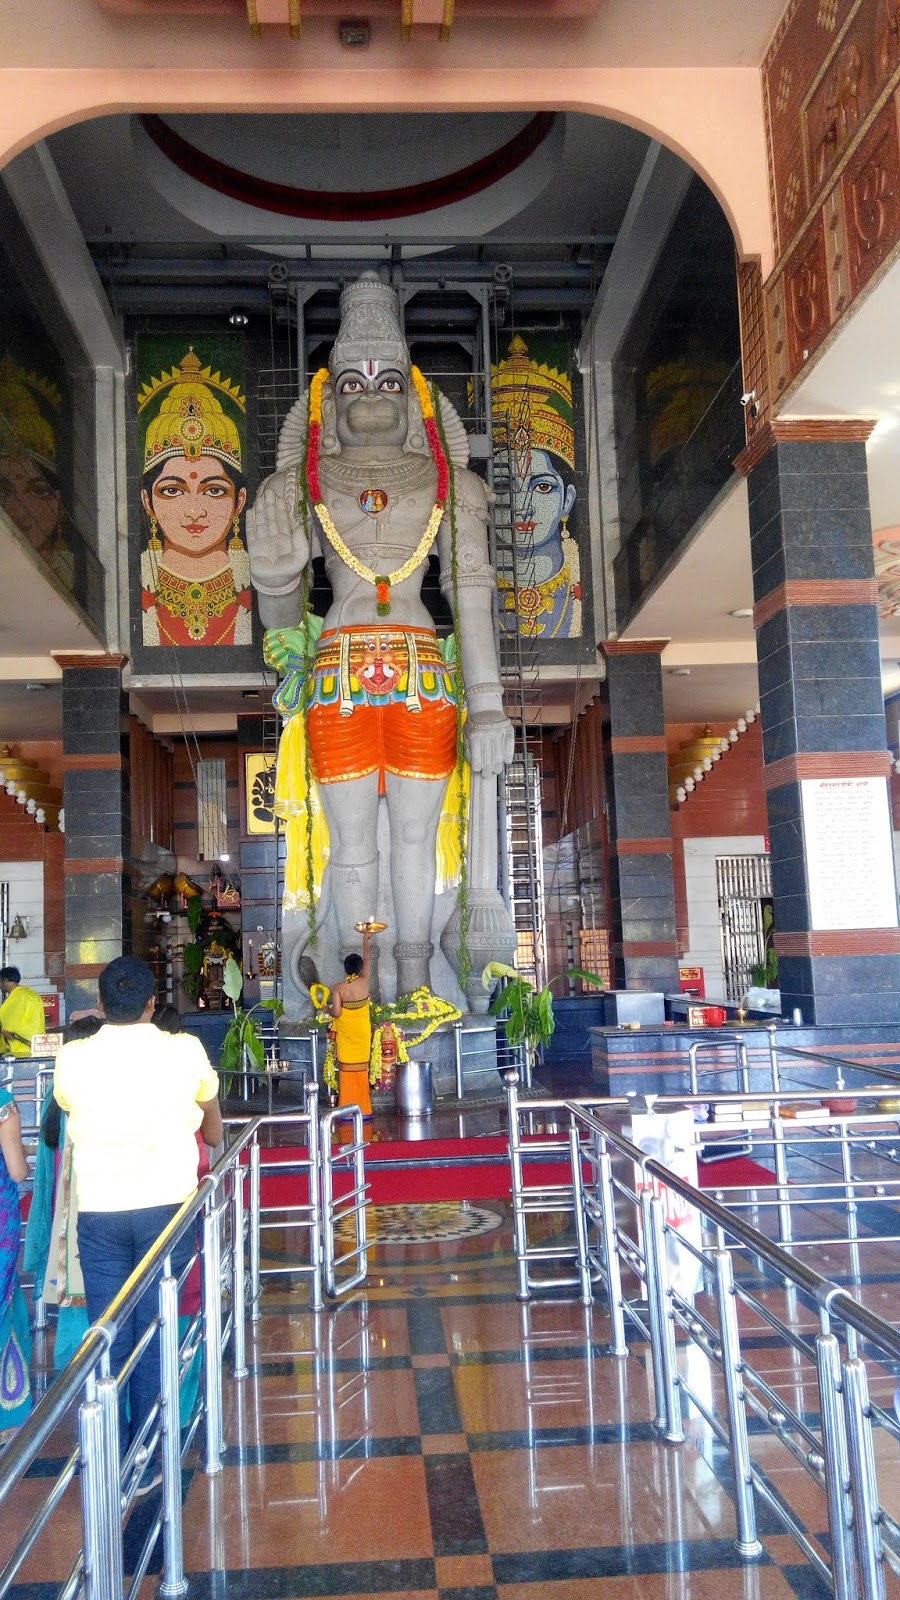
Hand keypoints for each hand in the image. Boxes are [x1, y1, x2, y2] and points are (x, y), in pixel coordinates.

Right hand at [246, 466, 307, 594]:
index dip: (282, 509)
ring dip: (261, 510)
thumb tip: (298, 522)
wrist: (276, 584)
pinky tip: (251, 511)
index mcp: (287, 539)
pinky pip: (251, 531)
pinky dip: (251, 521)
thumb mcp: (301, 554)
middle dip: (271, 505)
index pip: (284, 521)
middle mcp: (275, 538)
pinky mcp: (254, 547)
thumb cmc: (290, 571)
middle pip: (272, 519)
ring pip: (262, 522)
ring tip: (260, 497)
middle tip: (269, 492)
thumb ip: (301, 538)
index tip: (280, 497)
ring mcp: (263, 542)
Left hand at [464, 711, 513, 776]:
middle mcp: (487, 732)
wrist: (485, 708)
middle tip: (487, 775)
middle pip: (488, 754)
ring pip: (499, 751)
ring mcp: (499, 731)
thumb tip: (472, 763)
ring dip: (498, 763)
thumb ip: (468, 748)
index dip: (477, 762)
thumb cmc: (474, 723)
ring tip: (496, 771)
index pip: (476, 751)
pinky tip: (507, 761)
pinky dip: (509, 753)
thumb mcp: (466, 733)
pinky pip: (509, 744)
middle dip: (487, 767)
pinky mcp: (508, 729)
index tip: (477, 771)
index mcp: (475, 733)